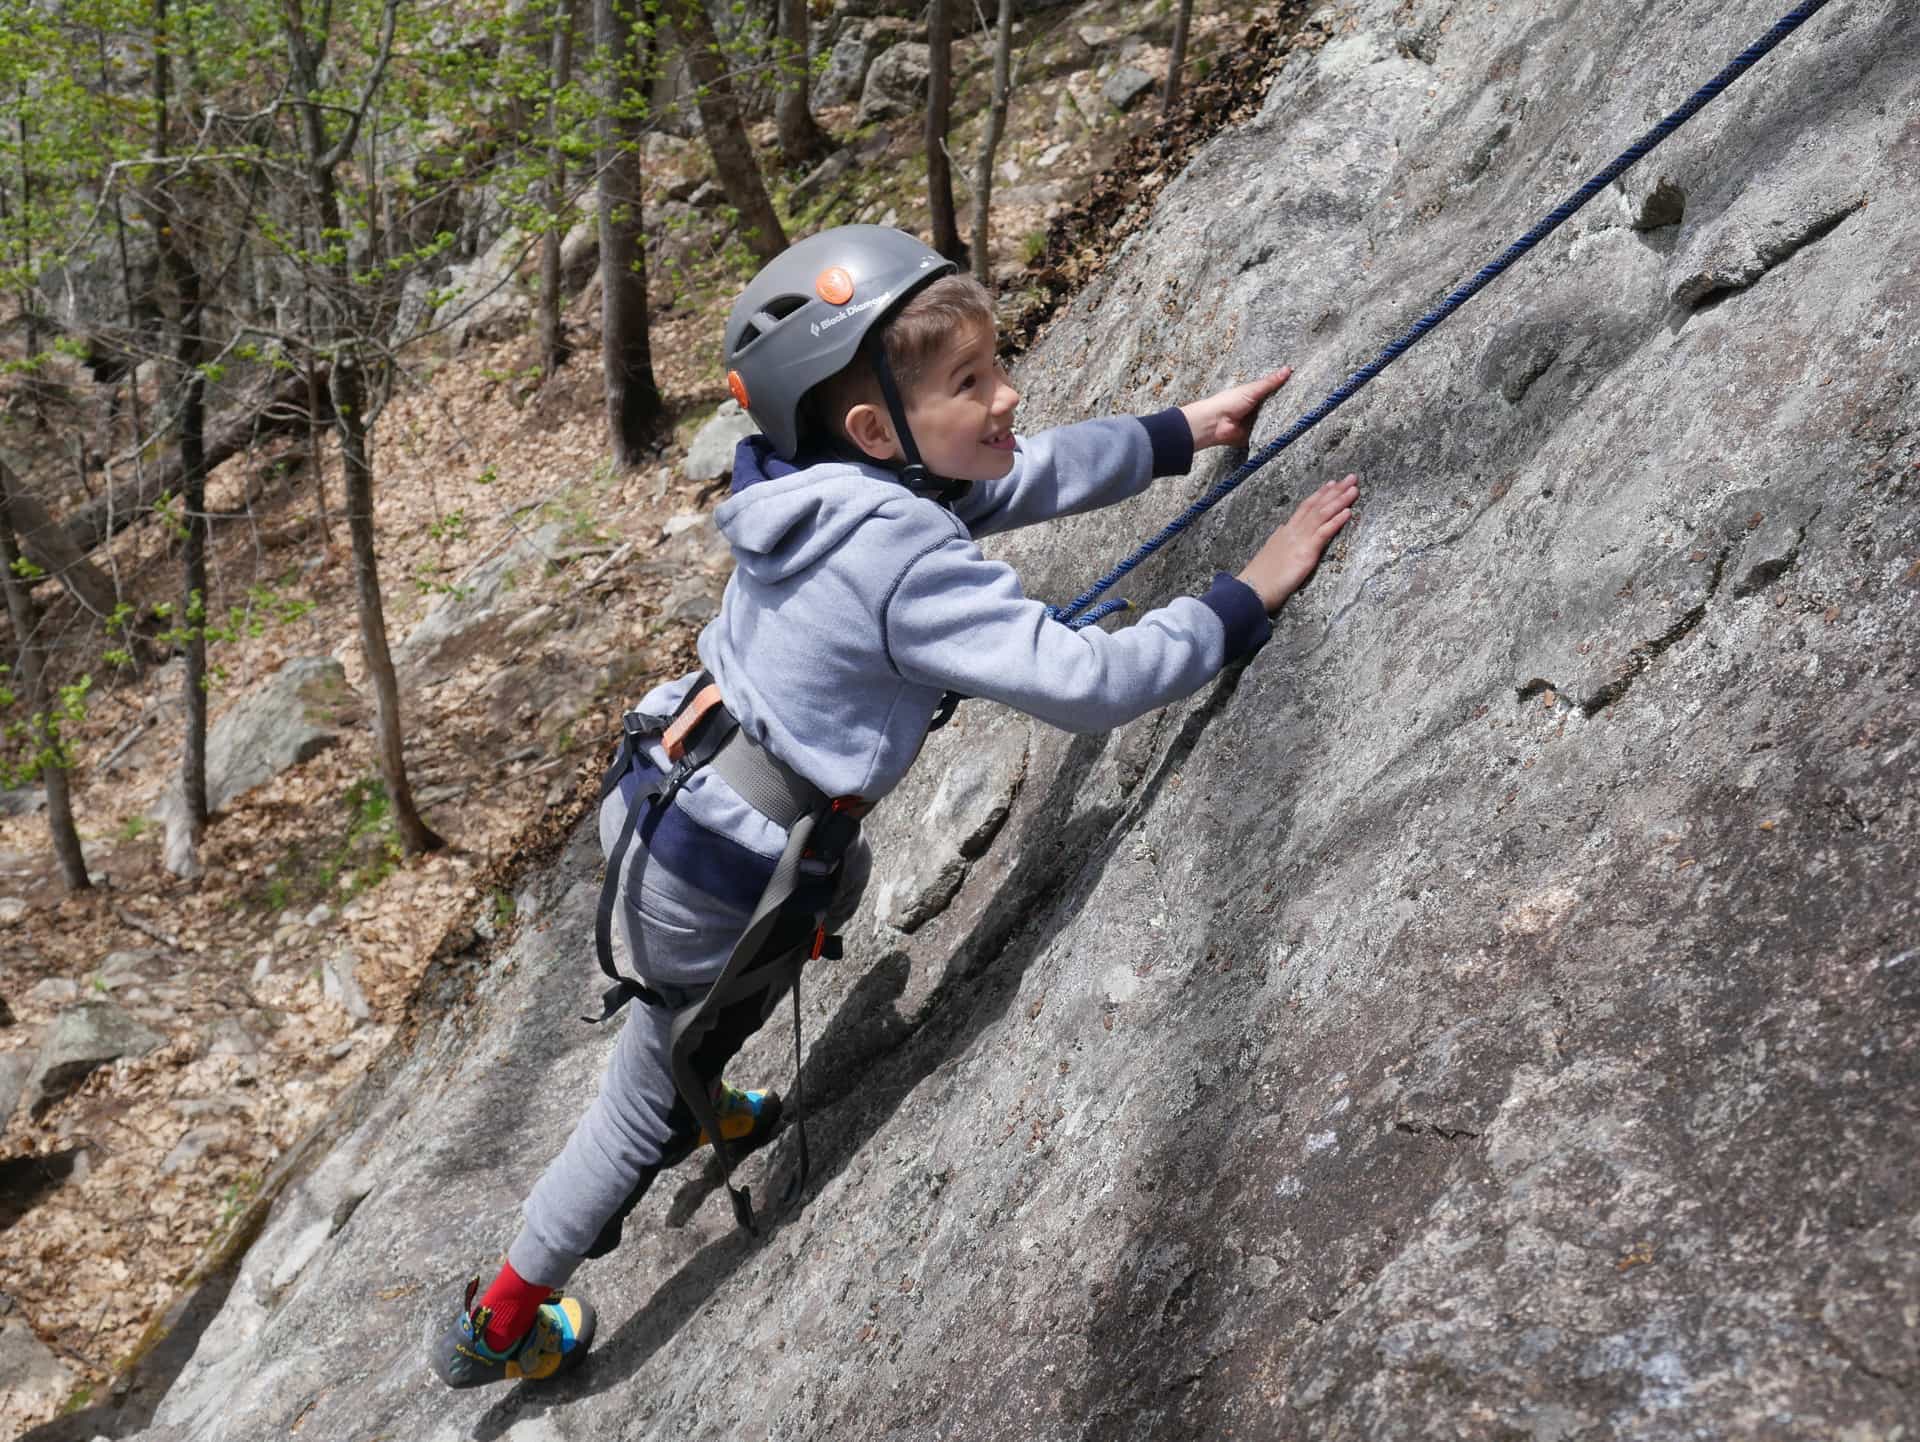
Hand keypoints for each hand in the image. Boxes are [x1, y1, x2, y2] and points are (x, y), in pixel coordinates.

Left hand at [1180, 366, 1292, 449]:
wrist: (1215, 423)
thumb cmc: (1229, 402)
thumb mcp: (1252, 389)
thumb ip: (1270, 382)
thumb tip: (1288, 369)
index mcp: (1255, 396)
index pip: (1274, 393)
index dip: (1286, 392)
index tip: (1302, 390)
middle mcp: (1256, 410)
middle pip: (1276, 408)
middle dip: (1286, 409)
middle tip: (1306, 408)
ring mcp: (1256, 423)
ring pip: (1273, 422)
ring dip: (1281, 422)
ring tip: (1301, 420)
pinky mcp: (1254, 436)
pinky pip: (1267, 436)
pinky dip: (1274, 435)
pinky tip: (1288, 433)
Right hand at [1237, 473, 1358, 612]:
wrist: (1252, 589)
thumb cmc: (1260, 577)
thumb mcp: (1269, 552)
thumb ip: (1278, 539)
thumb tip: (1281, 528)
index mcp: (1285, 531)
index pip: (1304, 507)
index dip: (1319, 494)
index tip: (1331, 483)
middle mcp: (1293, 531)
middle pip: (1316, 506)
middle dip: (1335, 491)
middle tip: (1350, 477)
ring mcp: (1300, 540)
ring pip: (1322, 514)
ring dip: (1340, 500)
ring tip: (1354, 488)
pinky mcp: (1306, 552)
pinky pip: (1324, 532)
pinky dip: (1336, 520)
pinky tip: (1348, 511)